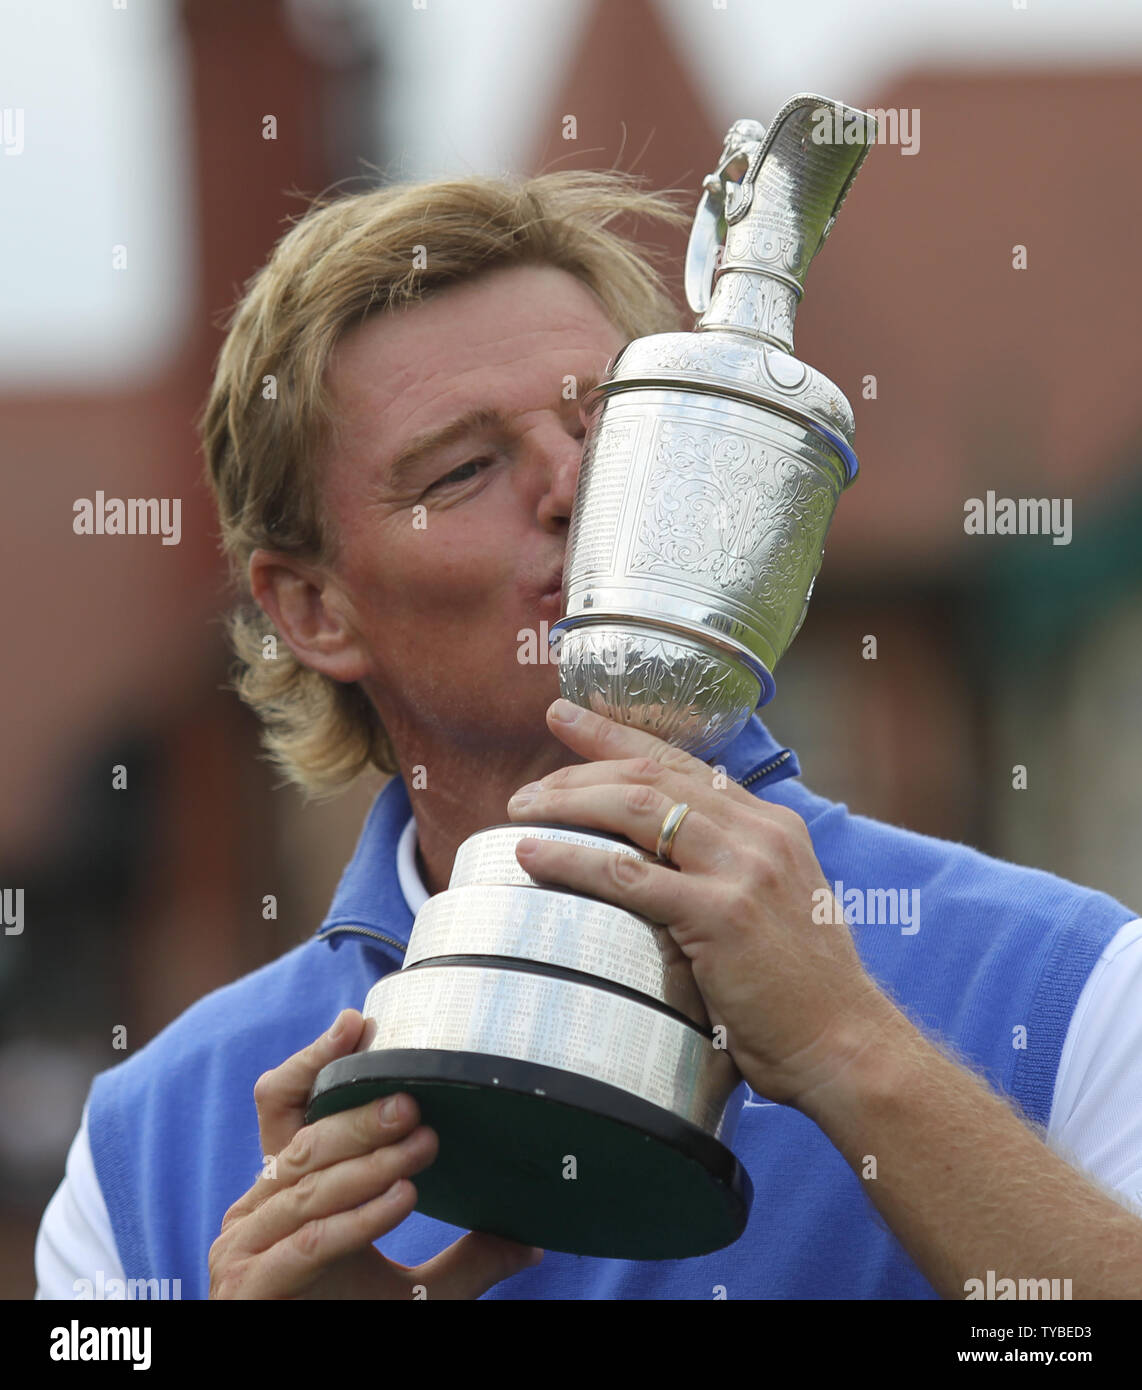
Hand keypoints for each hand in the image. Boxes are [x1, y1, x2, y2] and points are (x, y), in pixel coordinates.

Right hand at [208, 1010, 542, 1298]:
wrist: (299, 1379)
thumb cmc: (346, 1327)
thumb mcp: (414, 1291)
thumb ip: (464, 1262)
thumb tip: (532, 1241)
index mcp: (283, 1191)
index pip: (281, 1106)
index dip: (311, 1061)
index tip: (357, 1024)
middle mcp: (254, 1210)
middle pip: (304, 1143)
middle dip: (359, 1117)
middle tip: (415, 1101)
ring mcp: (244, 1249)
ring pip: (310, 1188)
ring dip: (369, 1164)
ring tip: (423, 1146)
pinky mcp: (250, 1287)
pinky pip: (311, 1242)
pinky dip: (357, 1218)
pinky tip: (400, 1199)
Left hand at [506, 698, 894, 1109]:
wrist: (844, 1045)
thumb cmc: (802, 991)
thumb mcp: (775, 905)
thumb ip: (729, 871)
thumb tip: (662, 861)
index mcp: (770, 826)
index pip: (682, 763)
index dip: (618, 737)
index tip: (569, 719)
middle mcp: (759, 834)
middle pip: (652, 775)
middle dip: (581, 768)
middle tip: (528, 787)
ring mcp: (742, 870)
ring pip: (638, 807)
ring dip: (569, 804)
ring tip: (521, 813)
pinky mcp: (720, 914)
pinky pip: (627, 875)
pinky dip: (572, 858)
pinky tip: (533, 856)